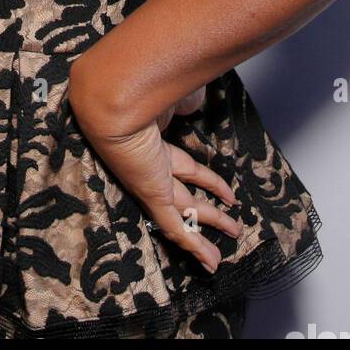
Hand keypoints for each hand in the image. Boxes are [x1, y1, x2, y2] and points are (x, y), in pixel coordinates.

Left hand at [68, 80, 240, 274]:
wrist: (116, 97)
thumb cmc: (141, 88)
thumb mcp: (175, 94)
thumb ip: (187, 100)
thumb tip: (194, 100)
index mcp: (156, 143)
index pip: (184, 167)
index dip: (206, 180)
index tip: (224, 190)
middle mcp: (151, 165)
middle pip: (185, 193)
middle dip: (209, 208)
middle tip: (230, 221)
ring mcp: (150, 181)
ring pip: (186, 211)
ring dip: (211, 225)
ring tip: (234, 236)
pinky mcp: (150, 194)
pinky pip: (176, 226)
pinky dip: (195, 245)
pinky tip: (210, 261)